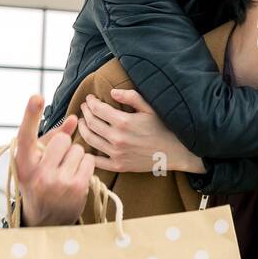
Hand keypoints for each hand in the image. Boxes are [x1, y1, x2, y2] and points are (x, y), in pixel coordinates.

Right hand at [15, 95, 97, 227]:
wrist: (46, 221)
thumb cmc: (40, 184)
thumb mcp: (37, 163)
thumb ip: (53, 138)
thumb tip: (75, 118)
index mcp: (23, 166)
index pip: (25, 136)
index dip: (30, 115)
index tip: (36, 96)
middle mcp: (38, 174)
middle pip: (61, 140)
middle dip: (63, 146)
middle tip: (56, 162)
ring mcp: (58, 183)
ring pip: (77, 149)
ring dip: (75, 157)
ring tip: (65, 171)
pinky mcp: (77, 188)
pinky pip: (88, 160)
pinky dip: (85, 165)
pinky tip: (75, 176)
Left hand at [77, 89, 204, 174]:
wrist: (175, 152)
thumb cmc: (164, 128)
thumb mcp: (150, 108)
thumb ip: (131, 97)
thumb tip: (112, 92)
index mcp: (124, 122)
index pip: (97, 109)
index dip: (90, 102)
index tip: (89, 98)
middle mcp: (117, 138)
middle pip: (91, 123)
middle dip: (85, 112)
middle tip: (84, 107)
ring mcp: (116, 154)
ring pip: (90, 140)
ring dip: (82, 129)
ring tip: (82, 122)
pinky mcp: (118, 166)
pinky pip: (96, 161)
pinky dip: (87, 153)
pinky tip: (85, 145)